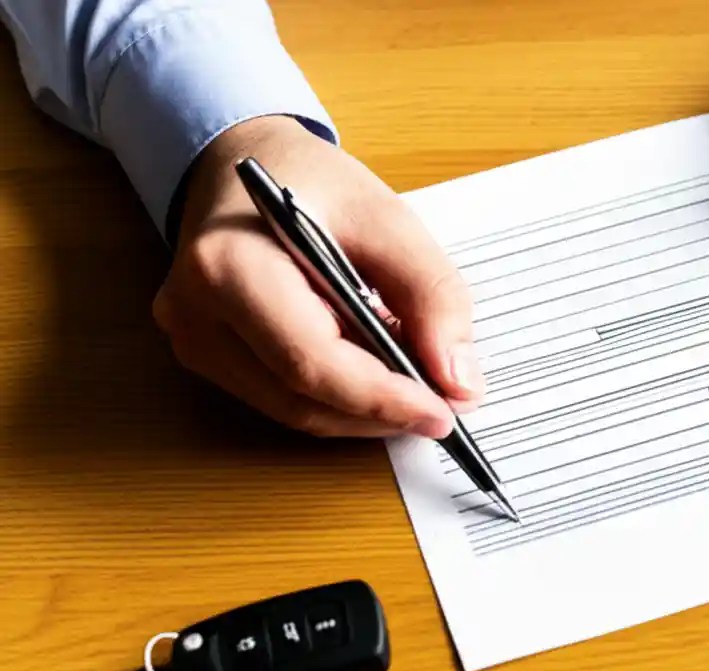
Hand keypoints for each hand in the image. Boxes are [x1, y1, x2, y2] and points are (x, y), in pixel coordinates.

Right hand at [153, 116, 481, 437]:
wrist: (246, 164)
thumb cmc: (312, 182)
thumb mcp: (388, 218)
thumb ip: (431, 296)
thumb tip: (458, 382)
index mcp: (228, 264)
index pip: (310, 359)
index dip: (382, 397)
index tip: (444, 412)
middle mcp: (195, 312)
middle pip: (302, 396)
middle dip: (381, 409)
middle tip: (446, 404)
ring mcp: (194, 341)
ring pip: (295, 410)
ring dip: (365, 410)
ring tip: (417, 382)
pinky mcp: (209, 357)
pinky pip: (284, 399)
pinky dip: (341, 398)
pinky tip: (377, 373)